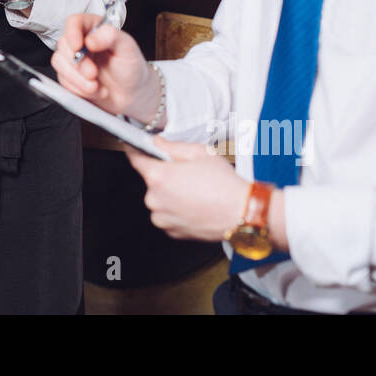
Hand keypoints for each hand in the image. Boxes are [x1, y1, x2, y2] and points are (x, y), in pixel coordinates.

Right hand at [51, 13, 156, 120]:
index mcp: (94, 28)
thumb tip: (91, 39)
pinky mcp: (70, 76)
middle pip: (63, 44)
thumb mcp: (128, 48)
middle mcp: (82, 42)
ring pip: (59, 63)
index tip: (78, 46)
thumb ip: (112, 36)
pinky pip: (63, 81)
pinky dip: (79, 89)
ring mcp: (74, 60)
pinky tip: (95, 90)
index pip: (74, 22)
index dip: (72, 33)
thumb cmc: (132, 69)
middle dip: (77, 63)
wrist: (132, 95)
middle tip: (93, 73)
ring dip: (77, 79)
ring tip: (95, 86)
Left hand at [125, 139, 249, 241]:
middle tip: (186, 173)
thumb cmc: (224, 184)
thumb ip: (172, 146)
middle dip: (164, 174)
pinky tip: (194, 204)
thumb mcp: (199, 153)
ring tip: (194, 190)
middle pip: (151, 181)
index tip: (133, 146)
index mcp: (159, 177)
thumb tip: (158, 143)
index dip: (135, 150)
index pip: (136, 159)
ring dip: (170, 194)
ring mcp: (162, 218)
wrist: (242, 213)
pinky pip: (167, 215)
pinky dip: (176, 209)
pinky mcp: (172, 231)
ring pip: (159, 199)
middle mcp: (155, 199)